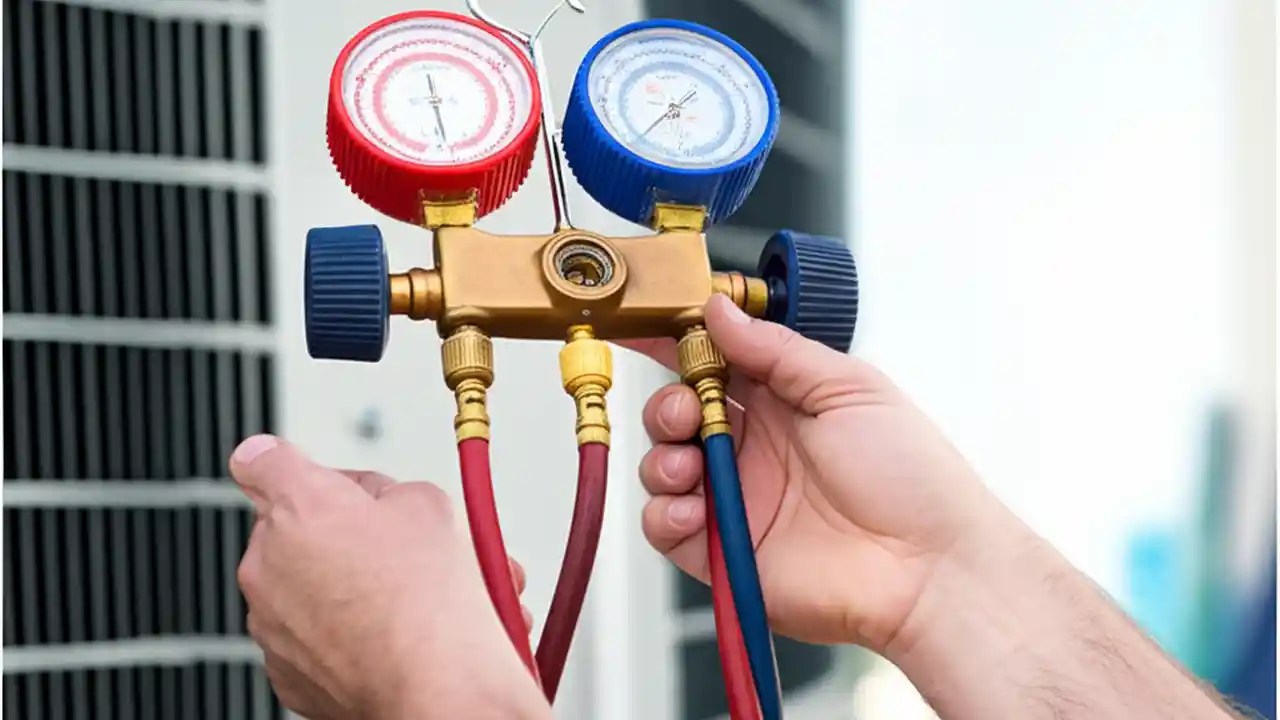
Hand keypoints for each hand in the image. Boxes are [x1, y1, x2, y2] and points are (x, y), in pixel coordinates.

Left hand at [230, 436, 548, 719]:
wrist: (433, 685)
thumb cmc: (429, 598)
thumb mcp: (430, 504)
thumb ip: (390, 491)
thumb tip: (387, 508)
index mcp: (299, 504)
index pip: (260, 461)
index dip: (286, 463)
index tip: (300, 471)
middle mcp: (268, 561)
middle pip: (299, 529)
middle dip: (347, 534)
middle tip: (400, 547)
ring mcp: (269, 621)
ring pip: (309, 586)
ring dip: (352, 587)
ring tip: (413, 603)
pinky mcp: (284, 671)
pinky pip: (313, 638)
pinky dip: (348, 636)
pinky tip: (395, 639)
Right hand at [623, 294, 1007, 650]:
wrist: (928, 567)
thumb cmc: (910, 476)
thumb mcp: (848, 388)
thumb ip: (777, 349)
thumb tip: (719, 310)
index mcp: (783, 404)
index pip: (716, 364)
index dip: (680, 345)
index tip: (650, 327)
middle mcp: (753, 449)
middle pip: (679, 415)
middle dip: (667, 405)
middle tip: (687, 408)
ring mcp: (737, 500)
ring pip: (663, 467)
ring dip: (661, 457)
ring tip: (689, 463)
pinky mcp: (724, 551)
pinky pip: (665, 527)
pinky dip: (664, 512)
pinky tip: (693, 507)